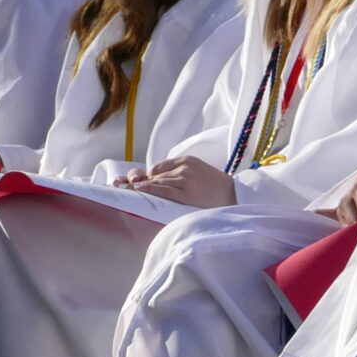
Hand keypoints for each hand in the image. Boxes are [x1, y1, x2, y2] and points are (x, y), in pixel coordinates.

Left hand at [115, 154, 235, 209]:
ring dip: (141, 187)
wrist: (235, 196)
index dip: (146, 176)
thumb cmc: (215, 187)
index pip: (159, 167)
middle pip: (155, 174)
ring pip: (157, 181)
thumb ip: (179, 173)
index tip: (135, 184)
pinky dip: (150, 189)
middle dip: (139, 181)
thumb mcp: (198, 172)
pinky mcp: (188, 193)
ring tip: (126, 190)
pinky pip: (164, 190)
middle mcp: (185, 167)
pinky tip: (140, 190)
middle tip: (121, 186)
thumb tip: (154, 179)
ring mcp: (187, 179)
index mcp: (187, 160)